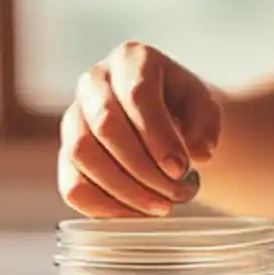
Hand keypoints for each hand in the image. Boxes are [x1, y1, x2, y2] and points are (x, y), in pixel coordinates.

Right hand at [59, 41, 219, 216]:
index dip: (158, 135)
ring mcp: (73, 118)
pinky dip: (103, 207)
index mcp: (130, 60)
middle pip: (106, 125)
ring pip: (82, 154)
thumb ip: (207, 125)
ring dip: (124, 189)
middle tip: (176, 194)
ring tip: (160, 207)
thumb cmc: (185, 112)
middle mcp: (94, 82)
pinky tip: (135, 215)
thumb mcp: (205, 108)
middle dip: (143, 168)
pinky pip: (72, 185)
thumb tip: (200, 152)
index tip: (181, 169)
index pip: (137, 94)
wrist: (167, 123)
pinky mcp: (66, 155)